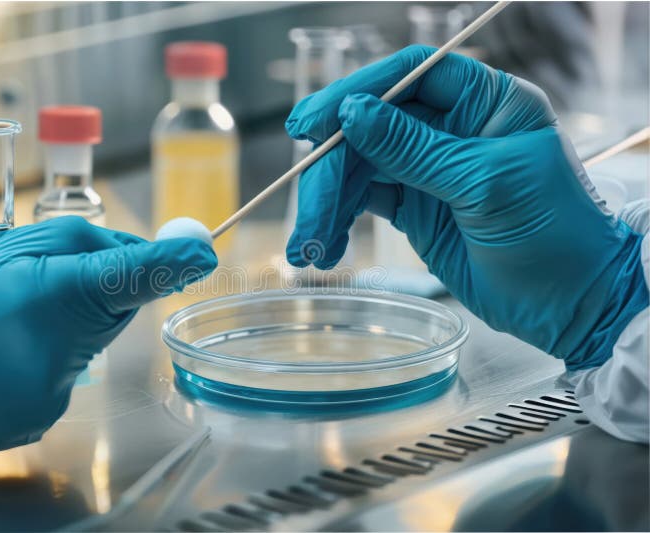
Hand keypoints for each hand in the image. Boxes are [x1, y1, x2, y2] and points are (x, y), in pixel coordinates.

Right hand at [0, 216, 216, 469]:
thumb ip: (62, 243)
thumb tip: (122, 248)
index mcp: (46, 297)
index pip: (130, 275)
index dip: (171, 261)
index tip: (203, 251)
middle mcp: (61, 349)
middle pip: (116, 304)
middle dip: (103, 280)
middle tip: (52, 271)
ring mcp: (55, 389)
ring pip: (93, 336)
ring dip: (72, 316)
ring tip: (9, 316)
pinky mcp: (45, 413)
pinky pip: (68, 368)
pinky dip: (51, 350)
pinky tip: (4, 351)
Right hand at [285, 45, 646, 370]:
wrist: (572, 305)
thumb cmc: (555, 235)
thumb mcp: (486, 184)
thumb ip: (416, 149)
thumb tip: (351, 113)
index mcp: (485, 103)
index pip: (411, 75)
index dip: (356, 91)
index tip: (312, 122)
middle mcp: (453, 128)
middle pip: (372, 127)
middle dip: (333, 168)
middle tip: (310, 212)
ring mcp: (429, 169)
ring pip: (360, 168)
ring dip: (329, 203)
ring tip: (310, 246)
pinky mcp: (415, 207)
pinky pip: (364, 202)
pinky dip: (340, 222)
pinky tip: (327, 247)